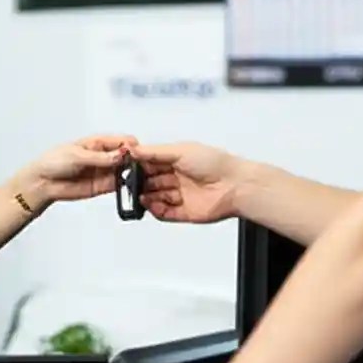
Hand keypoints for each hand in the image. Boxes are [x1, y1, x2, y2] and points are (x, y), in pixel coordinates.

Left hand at [12, 134, 137, 210]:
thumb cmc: (54, 162)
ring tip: (137, 176)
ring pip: (126, 170)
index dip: (132, 145)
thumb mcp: (77, 156)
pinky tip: (130, 185)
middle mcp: (103, 156)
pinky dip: (127, 185)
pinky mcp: (102, 186)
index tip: (136, 152)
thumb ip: (100, 157)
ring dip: (133, 173)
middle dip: (135, 159)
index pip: (122, 140)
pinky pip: (119, 184)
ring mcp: (104, 171)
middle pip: (127, 155)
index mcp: (97, 142)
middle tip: (139, 165)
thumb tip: (120, 154)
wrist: (43, 183)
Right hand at [128, 142, 244, 223]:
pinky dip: (156, 211)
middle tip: (129, 183)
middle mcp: (178, 178)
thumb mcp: (181, 151)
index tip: (126, 166)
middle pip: (151, 182)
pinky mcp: (185, 212)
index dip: (138, 166)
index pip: (151, 163)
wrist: (236, 186)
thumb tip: (134, 149)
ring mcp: (181, 196)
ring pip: (156, 198)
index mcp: (177, 161)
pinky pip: (165, 214)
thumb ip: (155, 152)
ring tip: (140, 195)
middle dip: (140, 183)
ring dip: (146, 197)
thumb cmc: (216, 164)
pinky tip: (151, 206)